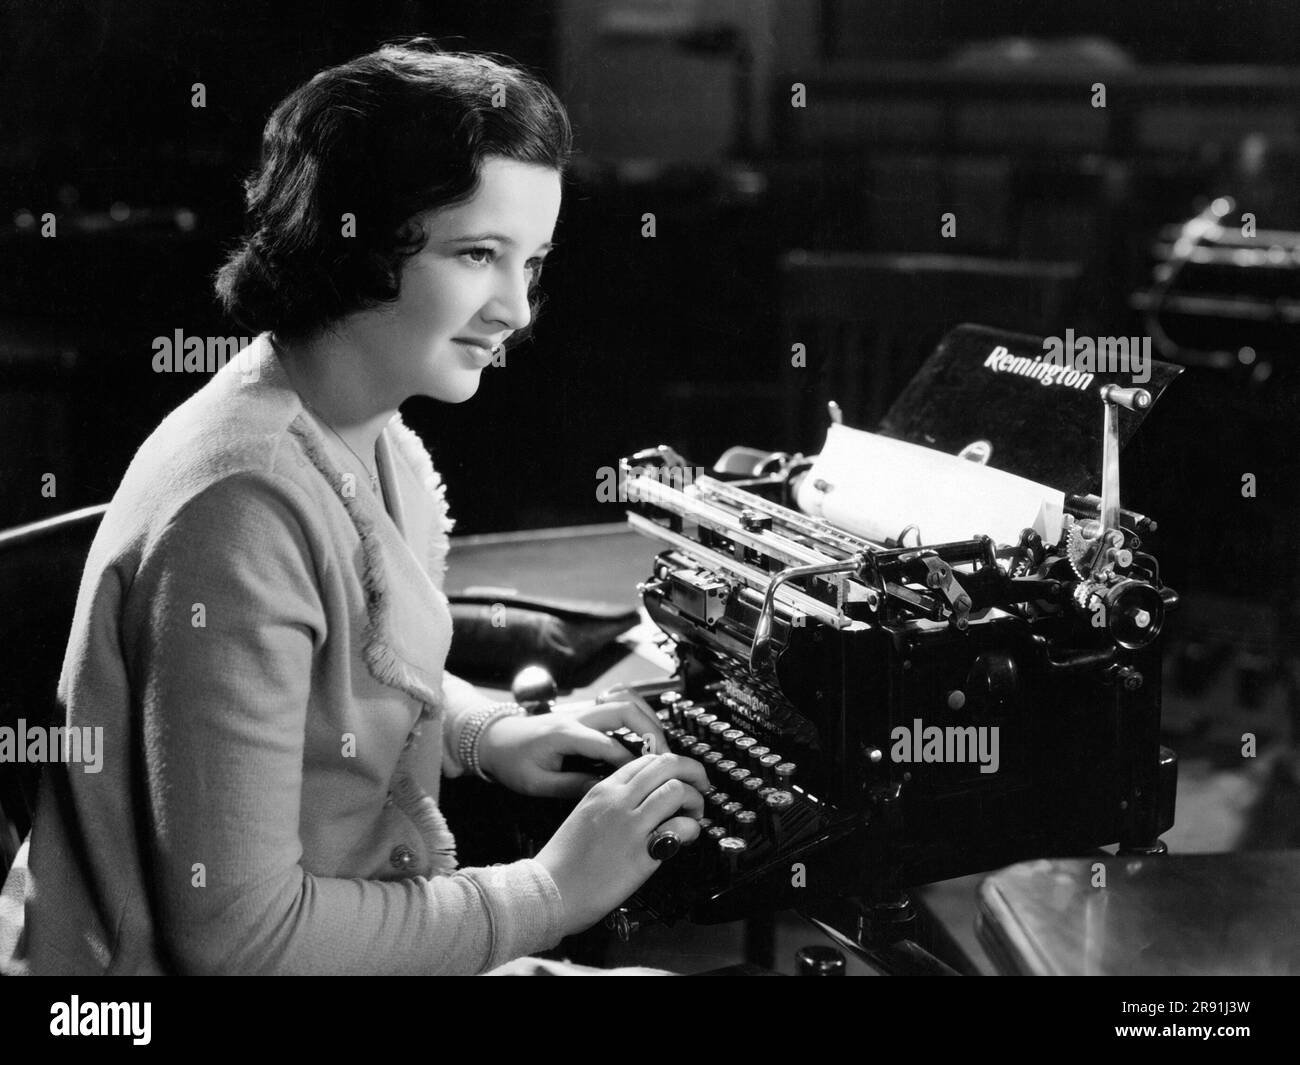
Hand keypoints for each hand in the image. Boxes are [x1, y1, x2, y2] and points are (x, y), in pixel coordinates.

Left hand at [476, 695, 667, 798]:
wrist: (494, 739)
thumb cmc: (512, 761)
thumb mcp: (538, 783)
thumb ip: (571, 786)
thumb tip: (604, 790)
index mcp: (566, 734)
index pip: (607, 744)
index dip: (630, 761)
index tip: (645, 779)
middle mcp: (578, 717)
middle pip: (625, 711)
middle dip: (651, 731)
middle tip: (666, 757)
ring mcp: (583, 712)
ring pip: (625, 701)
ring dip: (648, 719)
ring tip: (662, 744)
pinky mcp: (585, 714)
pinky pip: (618, 704)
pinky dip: (637, 713)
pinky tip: (645, 731)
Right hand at [535, 753, 708, 934]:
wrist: (550, 891)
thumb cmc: (563, 861)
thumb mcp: (585, 815)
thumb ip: (612, 803)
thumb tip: (643, 802)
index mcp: (603, 789)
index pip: (647, 759)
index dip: (671, 764)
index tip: (681, 776)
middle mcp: (618, 801)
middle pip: (667, 764)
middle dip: (693, 771)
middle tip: (701, 785)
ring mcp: (631, 825)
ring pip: (676, 790)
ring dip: (695, 799)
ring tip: (694, 813)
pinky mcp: (642, 853)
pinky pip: (679, 828)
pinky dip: (692, 828)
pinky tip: (687, 836)